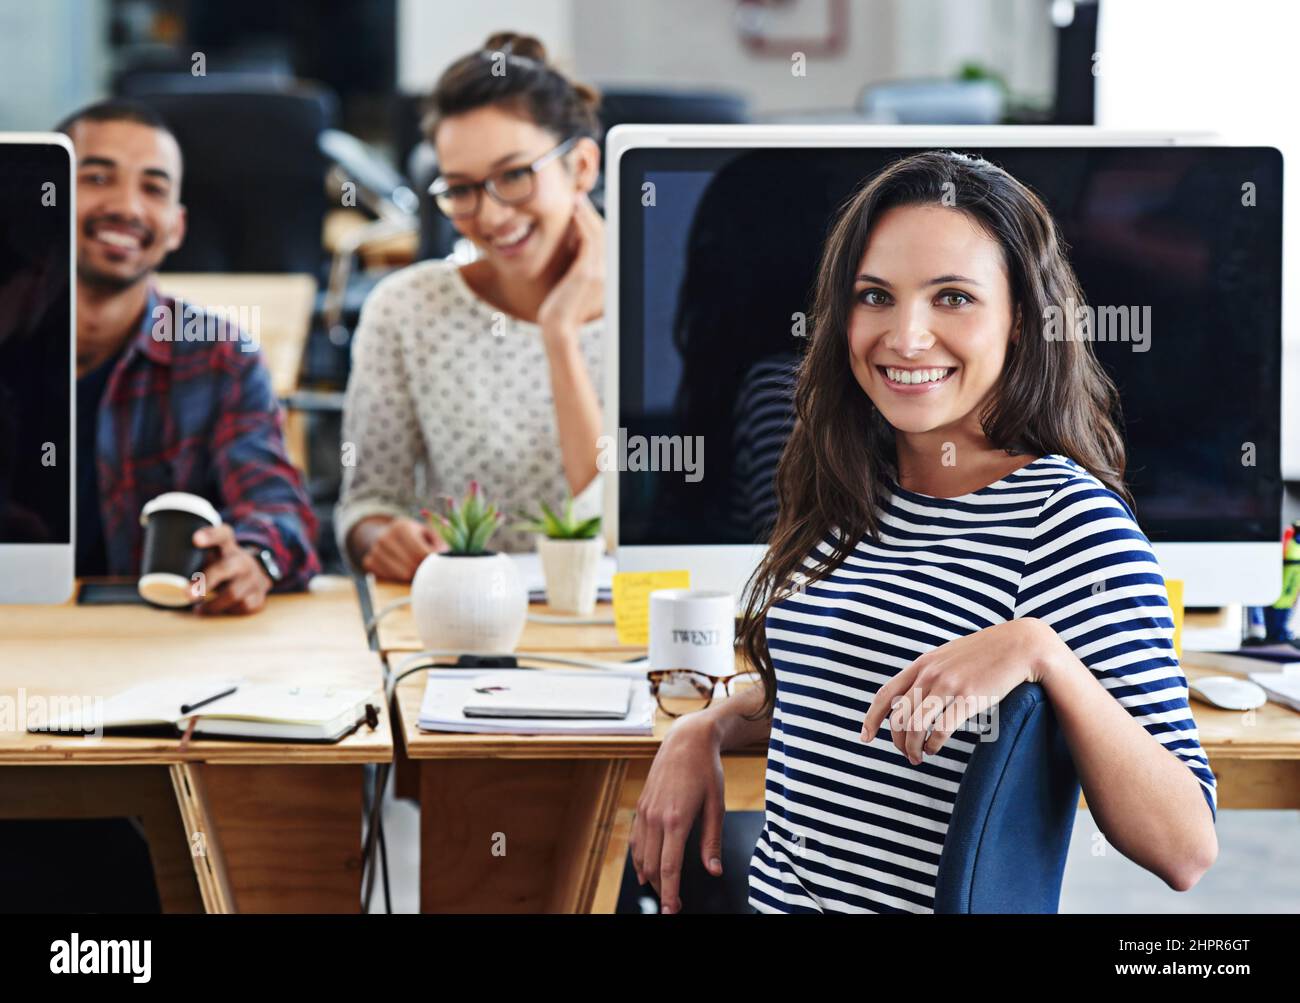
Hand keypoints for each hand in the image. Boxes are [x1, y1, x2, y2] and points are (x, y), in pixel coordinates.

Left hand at [192, 524, 271, 615]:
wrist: (256, 575)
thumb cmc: (220, 565)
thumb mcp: (211, 555)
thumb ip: (188, 555)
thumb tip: (149, 558)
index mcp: (227, 546)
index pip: (222, 534)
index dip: (210, 535)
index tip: (195, 539)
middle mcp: (242, 560)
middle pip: (224, 569)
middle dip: (204, 583)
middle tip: (186, 595)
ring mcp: (253, 578)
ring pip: (232, 594)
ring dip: (212, 605)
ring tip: (199, 610)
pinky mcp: (259, 595)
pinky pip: (242, 607)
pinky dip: (228, 611)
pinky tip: (221, 610)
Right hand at [361, 516, 443, 581]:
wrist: (388, 535)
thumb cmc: (416, 536)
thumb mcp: (429, 533)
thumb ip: (440, 542)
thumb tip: (448, 555)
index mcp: (402, 526)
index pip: (421, 553)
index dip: (433, 562)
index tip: (440, 564)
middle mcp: (385, 537)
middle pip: (412, 566)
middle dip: (424, 570)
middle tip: (431, 569)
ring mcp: (375, 550)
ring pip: (402, 575)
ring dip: (414, 576)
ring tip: (418, 567)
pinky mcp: (369, 562)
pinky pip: (389, 578)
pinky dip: (400, 578)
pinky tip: (403, 569)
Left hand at [537, 193, 603, 337]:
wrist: (559, 330)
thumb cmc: (561, 312)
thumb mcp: (575, 288)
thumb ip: (580, 268)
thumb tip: (575, 245)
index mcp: (609, 279)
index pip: (607, 244)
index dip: (597, 223)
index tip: (584, 210)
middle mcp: (609, 275)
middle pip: (606, 235)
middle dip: (593, 214)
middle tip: (580, 198)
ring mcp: (601, 274)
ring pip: (599, 234)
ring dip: (588, 214)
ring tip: (577, 200)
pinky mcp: (588, 273)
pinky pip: (590, 240)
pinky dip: (584, 223)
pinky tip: (575, 213)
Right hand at [629, 713, 724, 913]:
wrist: (686, 740)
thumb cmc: (706, 770)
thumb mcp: (717, 805)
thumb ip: (711, 842)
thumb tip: (713, 871)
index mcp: (677, 820)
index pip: (669, 867)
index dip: (670, 893)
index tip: (672, 911)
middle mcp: (656, 817)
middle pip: (653, 865)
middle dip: (661, 889)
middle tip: (672, 906)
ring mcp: (645, 811)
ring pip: (641, 855)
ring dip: (649, 876)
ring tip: (660, 891)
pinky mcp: (642, 805)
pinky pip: (637, 839)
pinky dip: (639, 859)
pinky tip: (644, 870)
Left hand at [860, 618, 1063, 764]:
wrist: (1020, 645)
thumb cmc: (985, 653)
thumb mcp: (949, 656)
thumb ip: (930, 672)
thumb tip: (914, 695)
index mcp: (922, 665)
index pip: (885, 695)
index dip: (872, 718)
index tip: (866, 737)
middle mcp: (929, 674)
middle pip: (899, 717)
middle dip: (898, 741)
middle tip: (906, 755)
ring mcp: (948, 685)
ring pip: (916, 726)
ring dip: (913, 748)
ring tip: (919, 758)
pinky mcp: (967, 698)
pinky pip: (940, 730)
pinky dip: (933, 745)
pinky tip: (934, 750)